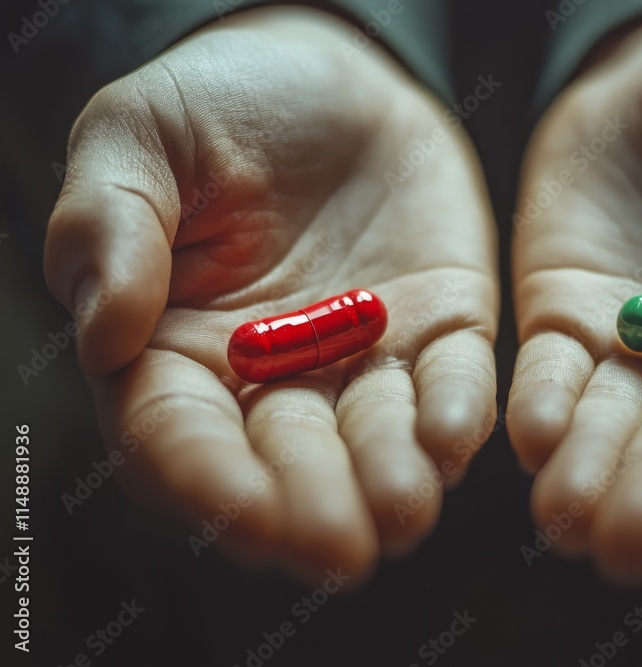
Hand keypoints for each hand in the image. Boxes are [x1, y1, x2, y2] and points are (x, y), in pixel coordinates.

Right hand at [44, 6, 497, 582]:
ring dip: (390, 479)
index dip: (206, 478)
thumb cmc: (218, 103)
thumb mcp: (138, 139)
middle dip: (313, 506)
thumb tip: (104, 334)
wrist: (332, 73)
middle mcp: (273, 376)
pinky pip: (451, 382)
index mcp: (178, 350)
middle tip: (340, 548)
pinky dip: (456, 413)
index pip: (178, 436)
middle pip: (287, 459)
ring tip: (405, 511)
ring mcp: (363, 358)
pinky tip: (457, 439)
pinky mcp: (441, 328)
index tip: (240, 508)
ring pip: (376, 438)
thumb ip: (109, 228)